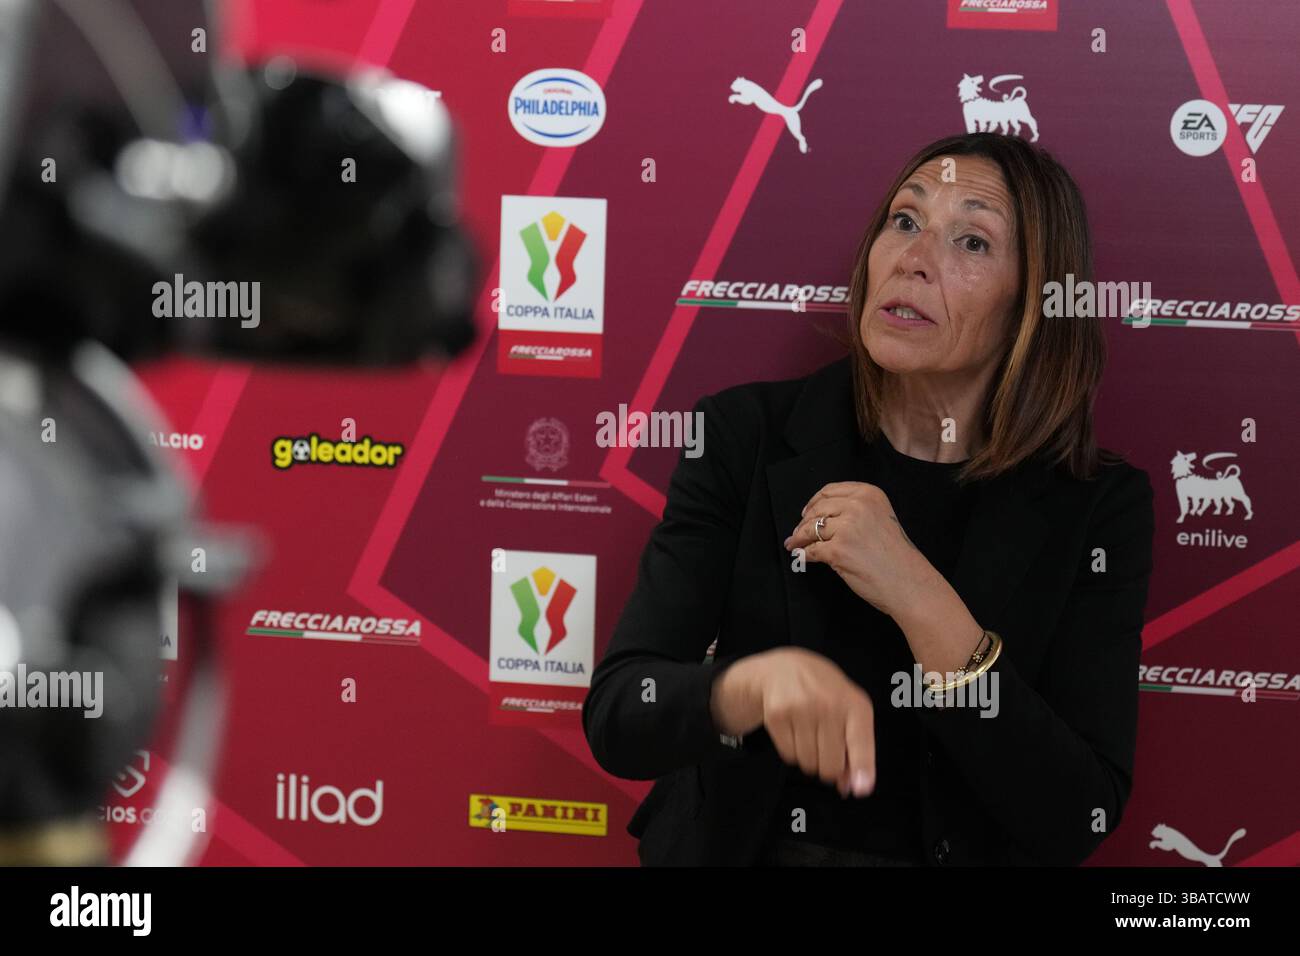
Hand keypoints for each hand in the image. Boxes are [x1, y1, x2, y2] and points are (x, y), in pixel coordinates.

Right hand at [711, 648, 875, 796]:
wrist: (784, 669)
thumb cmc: (824, 694)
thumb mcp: (849, 713)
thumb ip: (856, 750)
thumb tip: (853, 788)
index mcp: (855, 704)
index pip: (861, 744)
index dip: (862, 770)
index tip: (861, 790)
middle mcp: (829, 705)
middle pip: (831, 765)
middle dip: (829, 767)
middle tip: (825, 749)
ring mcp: (801, 709)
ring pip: (808, 764)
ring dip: (809, 759)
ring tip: (809, 735)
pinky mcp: (777, 715)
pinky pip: (788, 756)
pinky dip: (792, 751)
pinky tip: (794, 731)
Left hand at [783, 481, 938, 621]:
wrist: (908, 581)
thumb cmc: (896, 556)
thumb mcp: (880, 518)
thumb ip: (856, 511)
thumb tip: (821, 517)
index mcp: (869, 494)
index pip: (830, 491)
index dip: (813, 502)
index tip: (806, 511)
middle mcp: (857, 506)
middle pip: (817, 509)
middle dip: (803, 522)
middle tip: (797, 532)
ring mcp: (846, 527)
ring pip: (810, 529)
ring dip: (799, 538)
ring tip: (794, 544)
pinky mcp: (837, 550)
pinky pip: (812, 550)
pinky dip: (803, 554)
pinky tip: (801, 556)